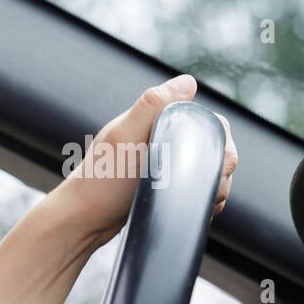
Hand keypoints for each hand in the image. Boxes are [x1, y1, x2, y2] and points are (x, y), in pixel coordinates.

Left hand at [56, 74, 237, 248]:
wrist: (82, 222)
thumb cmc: (100, 181)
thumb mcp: (124, 138)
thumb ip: (152, 106)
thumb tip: (189, 81)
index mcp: (153, 123)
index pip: (204, 120)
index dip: (219, 139)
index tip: (221, 164)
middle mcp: (158, 140)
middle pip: (210, 146)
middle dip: (220, 168)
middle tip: (216, 191)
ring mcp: (160, 166)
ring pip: (205, 168)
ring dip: (215, 184)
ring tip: (212, 203)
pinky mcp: (160, 188)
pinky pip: (193, 187)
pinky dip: (203, 197)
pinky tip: (204, 209)